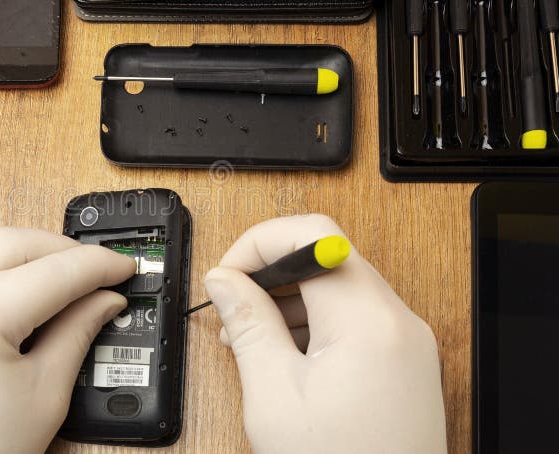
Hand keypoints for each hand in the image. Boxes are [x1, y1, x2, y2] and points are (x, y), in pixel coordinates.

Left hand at [0, 228, 135, 453]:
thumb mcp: (44, 394)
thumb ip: (78, 331)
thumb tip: (105, 297)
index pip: (55, 271)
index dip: (98, 265)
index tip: (122, 266)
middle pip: (12, 242)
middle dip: (59, 251)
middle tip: (92, 271)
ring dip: (16, 256)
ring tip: (48, 281)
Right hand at [205, 215, 446, 453]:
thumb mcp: (275, 396)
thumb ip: (248, 325)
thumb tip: (225, 280)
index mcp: (367, 321)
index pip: (314, 234)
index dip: (261, 242)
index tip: (229, 272)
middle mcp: (397, 320)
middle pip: (327, 256)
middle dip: (270, 271)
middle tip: (234, 305)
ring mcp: (406, 340)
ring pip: (339, 284)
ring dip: (290, 297)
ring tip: (253, 338)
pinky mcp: (404, 359)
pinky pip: (354, 315)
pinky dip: (315, 320)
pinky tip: (286, 354)